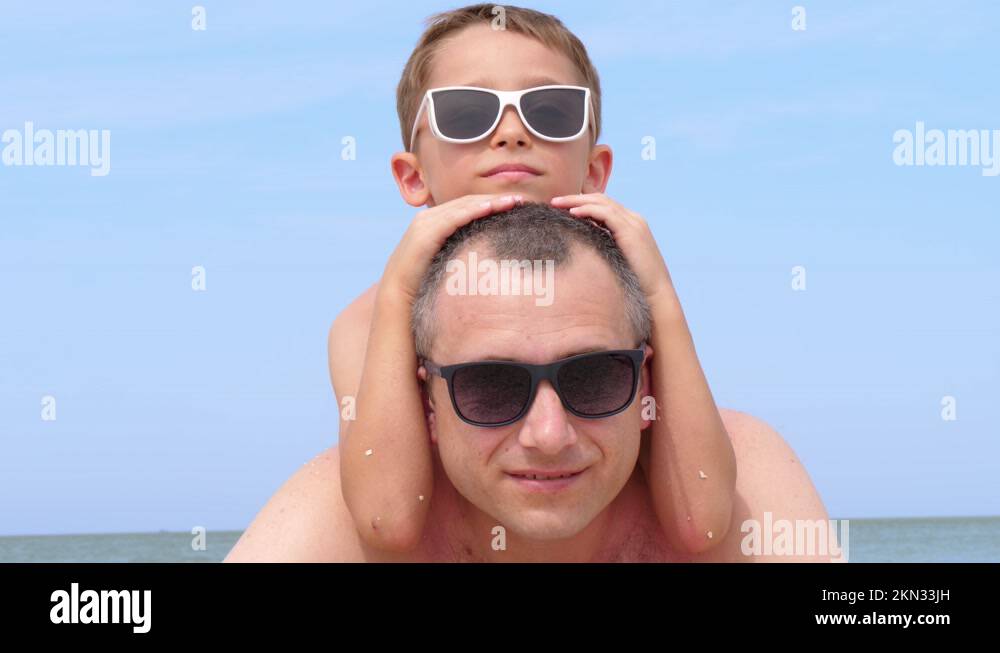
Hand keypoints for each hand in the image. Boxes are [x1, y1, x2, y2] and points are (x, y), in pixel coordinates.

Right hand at [382, 193, 523, 303]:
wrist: (398, 298)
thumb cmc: (423, 286)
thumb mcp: (447, 264)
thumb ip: (461, 255)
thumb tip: (485, 262)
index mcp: (434, 223)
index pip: (468, 207)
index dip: (492, 203)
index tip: (516, 205)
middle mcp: (429, 218)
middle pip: (468, 202)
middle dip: (496, 199)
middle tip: (523, 199)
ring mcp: (426, 223)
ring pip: (463, 206)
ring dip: (490, 202)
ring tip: (514, 200)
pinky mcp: (425, 232)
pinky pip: (454, 217)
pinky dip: (474, 210)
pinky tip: (492, 207)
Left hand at [550, 193, 675, 306]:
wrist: (656, 294)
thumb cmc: (634, 284)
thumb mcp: (614, 261)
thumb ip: (602, 250)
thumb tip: (579, 251)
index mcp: (630, 225)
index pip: (603, 206)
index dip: (582, 203)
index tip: (561, 208)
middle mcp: (633, 220)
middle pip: (601, 199)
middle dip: (576, 198)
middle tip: (554, 201)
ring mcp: (634, 223)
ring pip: (602, 202)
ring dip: (577, 200)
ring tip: (557, 203)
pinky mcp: (631, 231)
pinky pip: (606, 214)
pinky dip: (588, 210)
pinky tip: (572, 213)